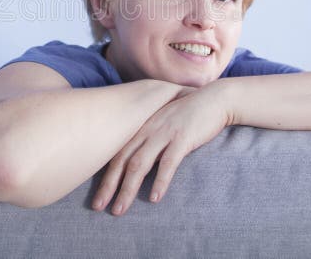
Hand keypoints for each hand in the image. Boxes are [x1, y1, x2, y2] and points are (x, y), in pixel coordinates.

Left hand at [91, 84, 232, 215]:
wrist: (214, 100)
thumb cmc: (189, 115)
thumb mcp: (163, 124)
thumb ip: (150, 140)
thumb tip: (139, 164)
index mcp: (141, 127)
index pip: (116, 154)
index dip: (105, 176)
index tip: (97, 197)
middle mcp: (147, 130)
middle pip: (122, 161)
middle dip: (109, 186)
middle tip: (98, 207)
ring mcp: (164, 133)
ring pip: (139, 164)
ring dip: (128, 189)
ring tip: (119, 209)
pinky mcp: (182, 138)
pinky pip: (168, 163)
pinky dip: (160, 181)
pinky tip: (154, 198)